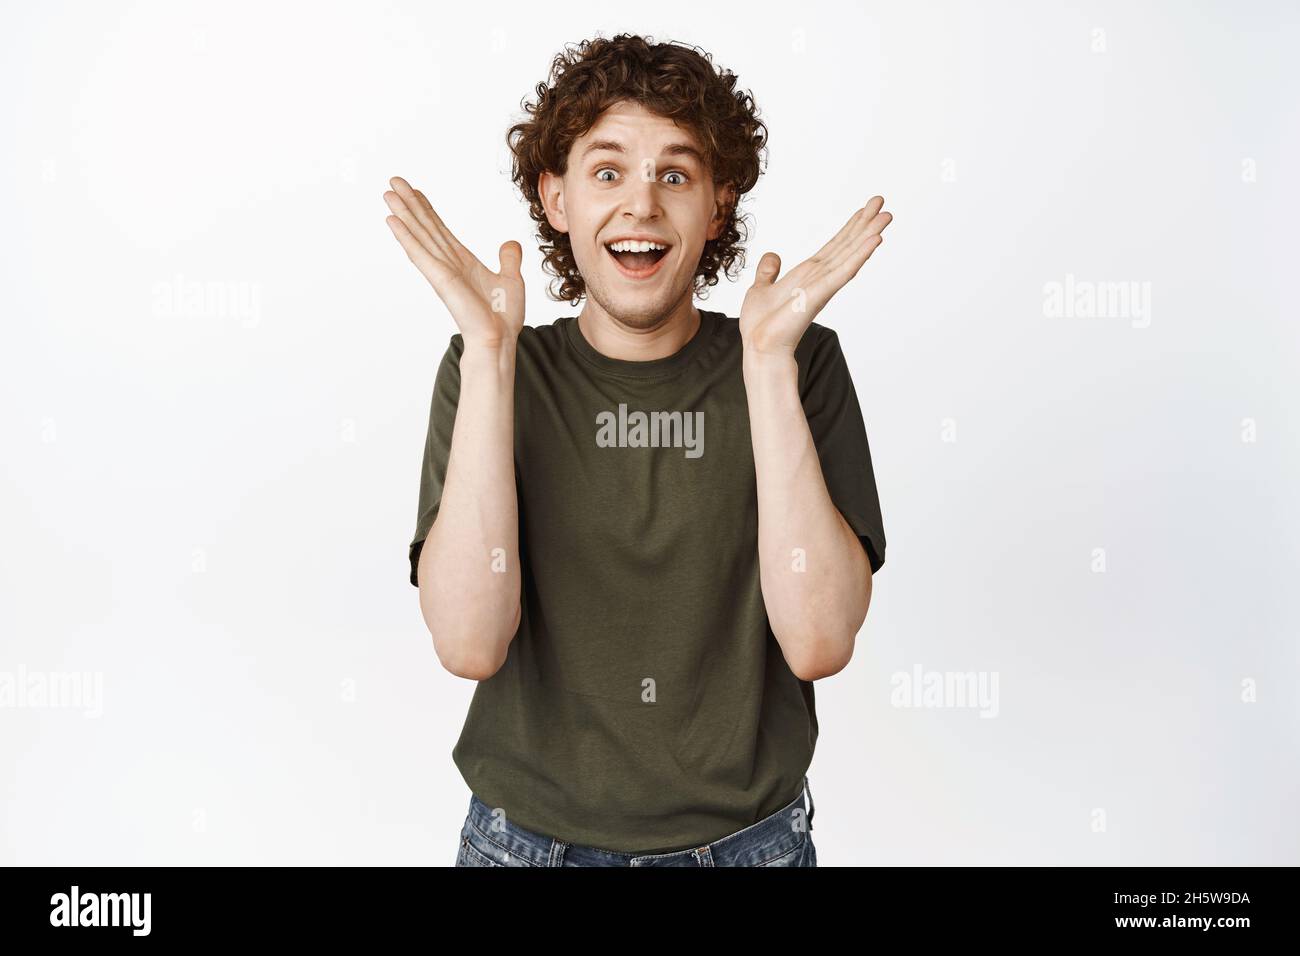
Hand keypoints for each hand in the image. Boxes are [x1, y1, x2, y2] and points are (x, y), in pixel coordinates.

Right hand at [384, 176, 524, 347]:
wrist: (499, 339)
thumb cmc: (502, 318)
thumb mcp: (511, 279)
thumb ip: (508, 260)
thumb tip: (510, 244)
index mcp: (462, 262)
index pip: (440, 229)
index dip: (427, 209)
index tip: (415, 191)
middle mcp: (448, 263)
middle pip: (425, 226)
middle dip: (410, 204)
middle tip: (393, 181)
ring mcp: (441, 271)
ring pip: (419, 235)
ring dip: (403, 213)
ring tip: (388, 193)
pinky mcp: (440, 280)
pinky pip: (420, 253)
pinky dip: (406, 236)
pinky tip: (392, 221)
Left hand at [739, 196, 891, 354]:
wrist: (759, 346)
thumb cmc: (761, 325)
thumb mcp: (760, 289)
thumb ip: (768, 272)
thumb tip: (772, 256)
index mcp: (808, 274)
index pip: (834, 246)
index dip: (849, 227)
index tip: (865, 209)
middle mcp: (820, 278)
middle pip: (847, 245)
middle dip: (865, 224)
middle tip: (882, 202)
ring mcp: (822, 286)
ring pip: (851, 254)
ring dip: (869, 234)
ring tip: (887, 216)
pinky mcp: (820, 294)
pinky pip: (844, 272)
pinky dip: (860, 255)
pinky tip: (875, 240)